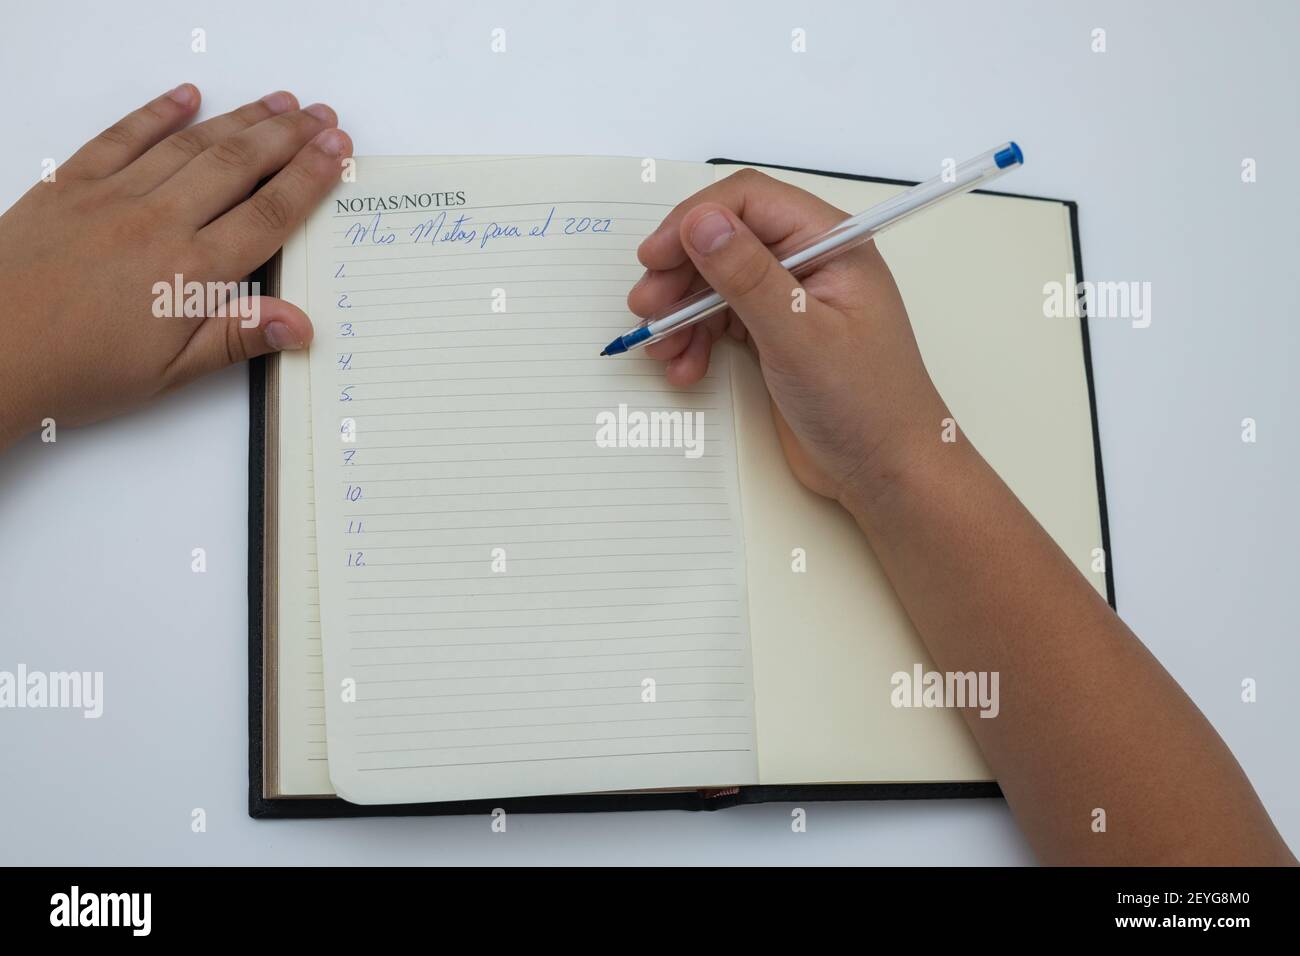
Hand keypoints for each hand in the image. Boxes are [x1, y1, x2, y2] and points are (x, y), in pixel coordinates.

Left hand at [0, 84, 352, 447]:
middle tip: (323, 116)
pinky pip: (122, 136)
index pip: (268, 214)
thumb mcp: (166, 373)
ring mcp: (112, 197)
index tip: (337, 151)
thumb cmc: (74, 370)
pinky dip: (158, 113)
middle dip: (288, 137)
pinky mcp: (71, 185)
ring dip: (241, 118)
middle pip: (238, 167)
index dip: (309, 179)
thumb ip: (235, 339)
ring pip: (191, 144)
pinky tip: (187, 97)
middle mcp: (157, 223)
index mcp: (188, 273)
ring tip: (279, 102)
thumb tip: (299, 324)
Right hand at [629, 168, 947, 511]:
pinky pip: (720, 321)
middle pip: (724, 240)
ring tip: (661, 350)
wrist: (887, 471)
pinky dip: (694, 340)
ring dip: (680, 313)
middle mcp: (809, 263)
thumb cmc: (868, 404)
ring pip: (715, 283)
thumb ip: (747, 276)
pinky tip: (684, 368)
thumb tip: (702, 222)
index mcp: (830, 243)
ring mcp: (790, 300)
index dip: (694, 221)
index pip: (748, 201)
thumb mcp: (800, 337)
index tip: (655, 258)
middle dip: (679, 273)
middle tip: (646, 309)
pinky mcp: (775, 336)